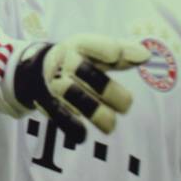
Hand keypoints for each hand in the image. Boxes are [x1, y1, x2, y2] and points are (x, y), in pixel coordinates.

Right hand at [13, 34, 149, 144]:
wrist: (33, 71)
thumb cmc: (75, 60)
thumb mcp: (94, 51)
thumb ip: (121, 54)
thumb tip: (147, 56)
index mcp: (78, 46)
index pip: (94, 45)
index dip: (108, 50)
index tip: (117, 56)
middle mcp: (65, 63)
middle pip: (88, 75)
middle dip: (110, 91)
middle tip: (126, 104)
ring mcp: (55, 84)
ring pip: (77, 98)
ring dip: (96, 113)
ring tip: (110, 124)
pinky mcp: (48, 103)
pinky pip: (61, 118)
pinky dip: (73, 128)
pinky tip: (83, 135)